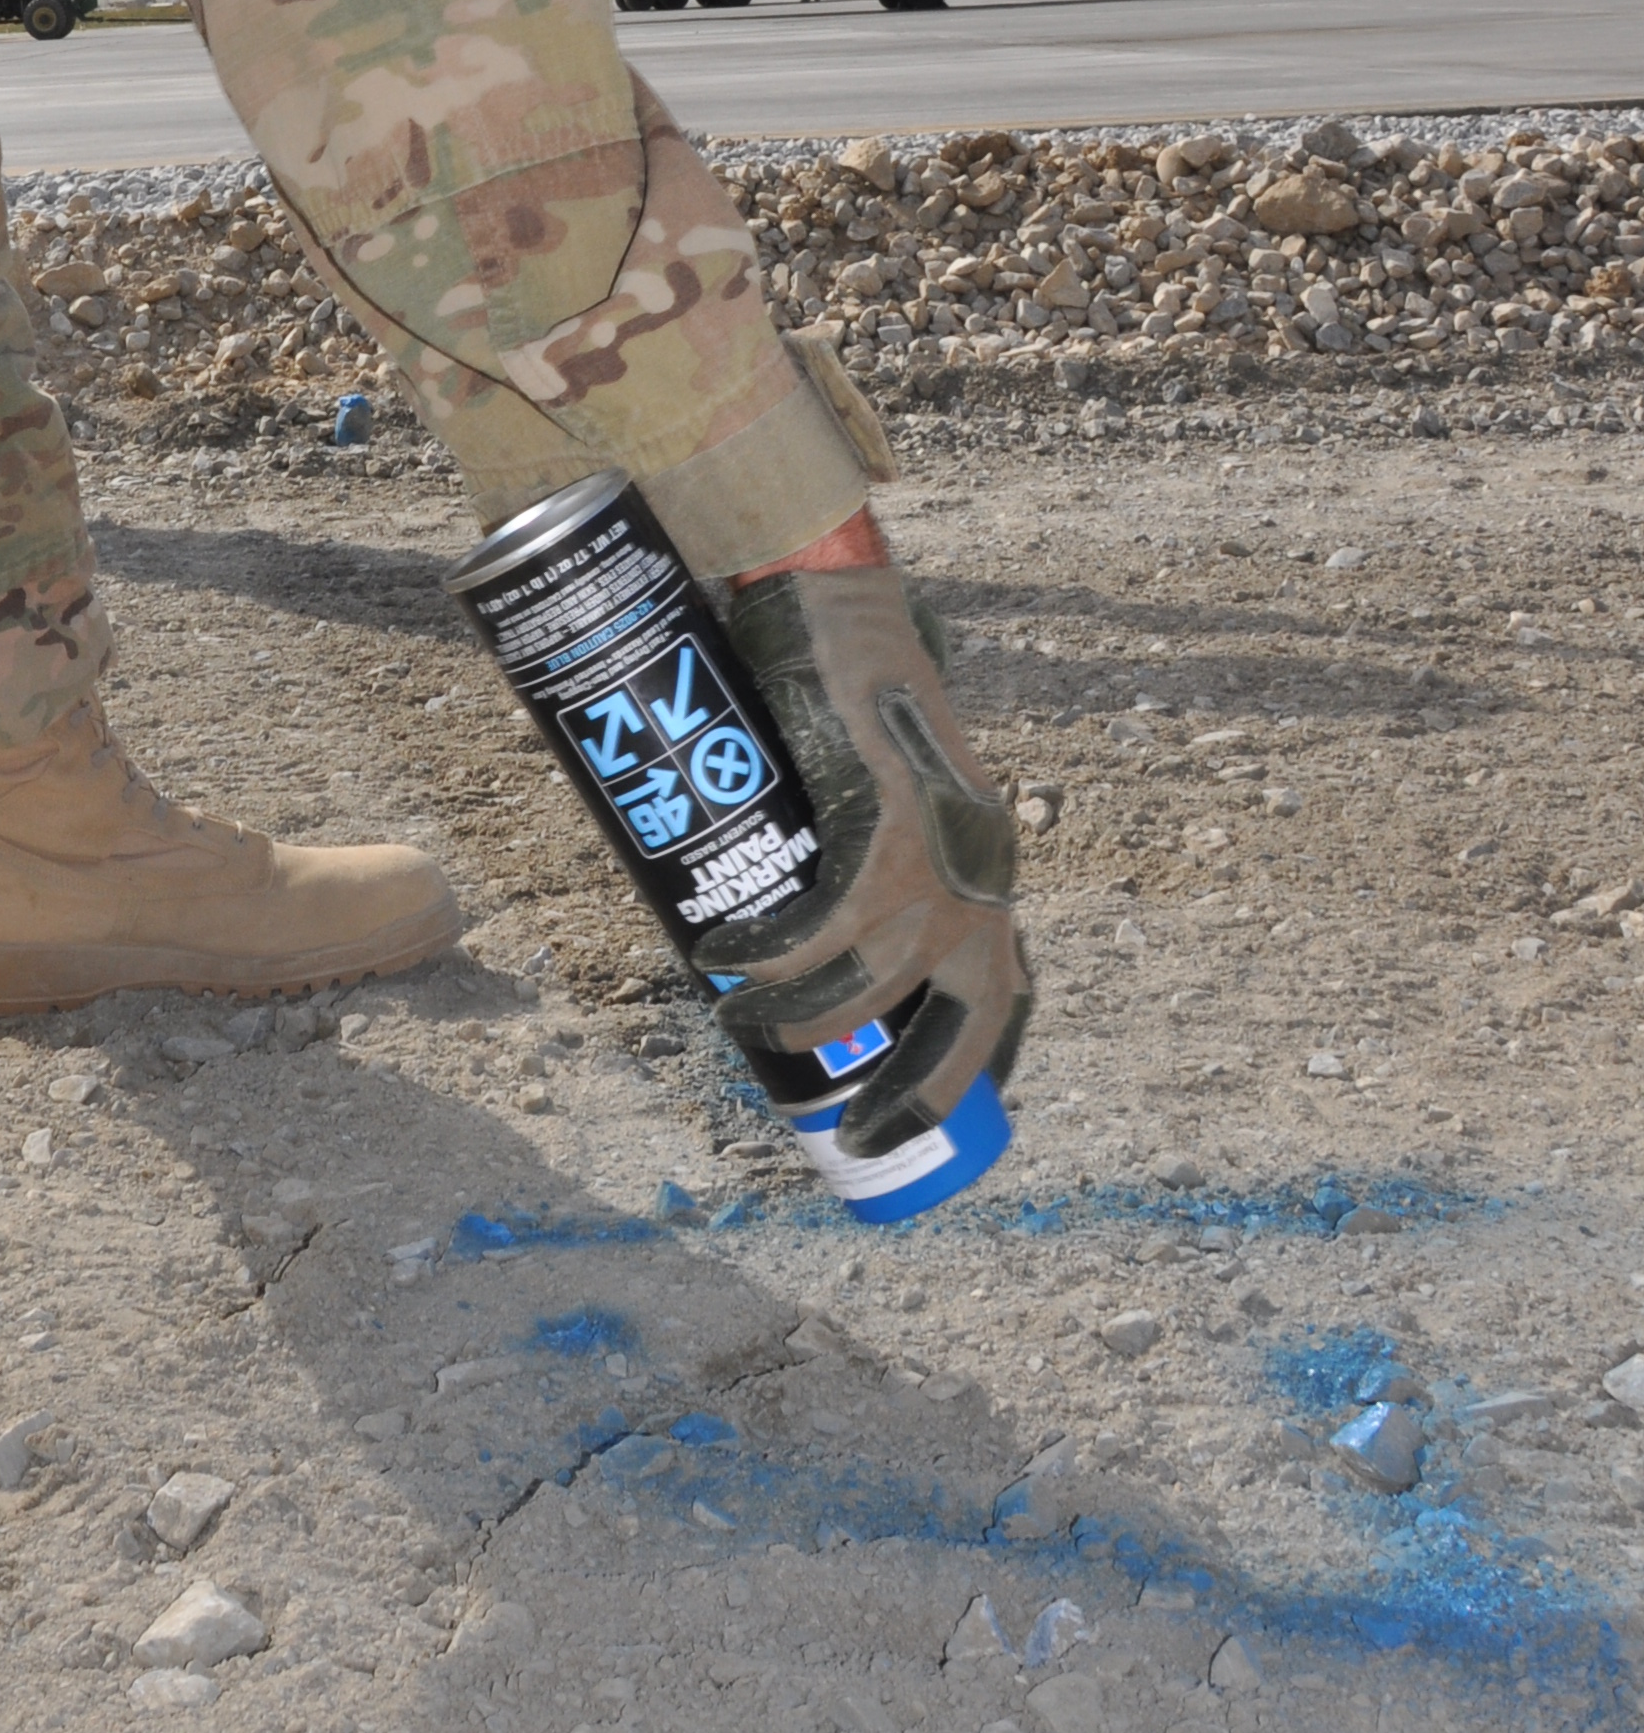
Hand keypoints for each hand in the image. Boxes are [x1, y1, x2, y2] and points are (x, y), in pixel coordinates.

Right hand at [703, 552, 1030, 1151]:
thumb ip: (865, 843)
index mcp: (985, 859)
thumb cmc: (843, 684)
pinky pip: (831, 921)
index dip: (978, 1062)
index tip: (930, 1114)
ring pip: (881, 976)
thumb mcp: (877, 785)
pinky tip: (725, 959)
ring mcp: (939, 842)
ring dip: (807, 1017)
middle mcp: (981, 862)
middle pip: (967, 1012)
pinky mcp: (884, 815)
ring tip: (745, 1022)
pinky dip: (777, 955)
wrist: (836, 596)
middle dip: (917, 1091)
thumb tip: (800, 914)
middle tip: (856, 1136)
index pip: (1007, 986)